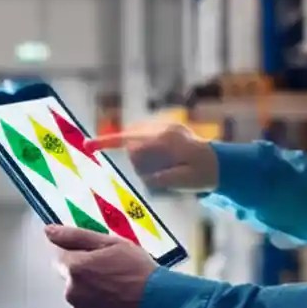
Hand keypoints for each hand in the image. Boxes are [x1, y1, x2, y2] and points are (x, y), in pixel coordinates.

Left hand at [47, 225, 158, 307]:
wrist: (161, 306)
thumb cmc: (140, 272)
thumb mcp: (112, 243)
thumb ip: (76, 236)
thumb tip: (49, 231)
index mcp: (75, 268)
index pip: (61, 257)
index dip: (81, 255)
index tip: (99, 258)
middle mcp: (72, 293)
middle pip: (72, 280)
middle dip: (87, 276)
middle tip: (115, 275)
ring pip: (81, 300)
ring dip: (93, 296)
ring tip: (120, 293)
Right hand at [87, 124, 217, 192]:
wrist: (220, 164)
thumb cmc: (202, 175)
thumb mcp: (183, 181)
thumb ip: (163, 178)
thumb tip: (145, 173)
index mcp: (167, 141)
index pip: (131, 141)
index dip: (106, 143)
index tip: (86, 145)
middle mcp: (164, 128)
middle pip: (133, 147)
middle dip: (139, 162)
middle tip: (163, 176)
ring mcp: (165, 126)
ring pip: (138, 145)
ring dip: (145, 159)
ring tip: (170, 168)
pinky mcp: (166, 128)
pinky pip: (144, 139)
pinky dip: (146, 150)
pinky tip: (165, 161)